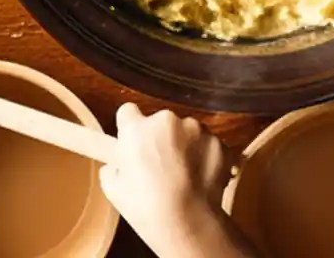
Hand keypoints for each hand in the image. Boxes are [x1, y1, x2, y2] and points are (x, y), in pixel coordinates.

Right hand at [100, 104, 255, 257]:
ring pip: (187, 131)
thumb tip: (119, 163)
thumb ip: (114, 167)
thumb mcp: (113, 190)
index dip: (131, 127)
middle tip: (161, 166)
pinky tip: (201, 179)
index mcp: (137, 129)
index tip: (134, 143)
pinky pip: (208, 144)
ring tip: (184, 176)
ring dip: (185, 146)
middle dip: (161, 138)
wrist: (189, 222)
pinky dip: (205, 157)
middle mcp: (167, 121)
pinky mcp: (219, 142)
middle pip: (161, 122)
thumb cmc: (147, 208)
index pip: (128, 111)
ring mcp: (197, 130)